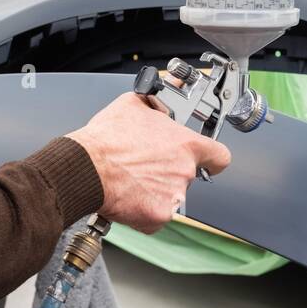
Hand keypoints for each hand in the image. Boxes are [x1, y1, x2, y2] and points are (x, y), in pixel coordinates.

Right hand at [68, 92, 231, 233]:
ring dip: (155, 189)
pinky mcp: (158, 216)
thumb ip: (156, 102)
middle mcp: (185, 172)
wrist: (86, 168)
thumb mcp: (133, 104)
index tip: (208, 160)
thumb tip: (164, 91)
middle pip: (187, 175)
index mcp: (185, 145)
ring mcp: (173, 196)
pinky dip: (144, 209)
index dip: (213, 158)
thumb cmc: (107, 139)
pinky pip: (156, 215)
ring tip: (132, 178)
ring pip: (170, 195)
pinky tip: (128, 195)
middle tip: (146, 164)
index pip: (220, 156)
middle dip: (169, 171)